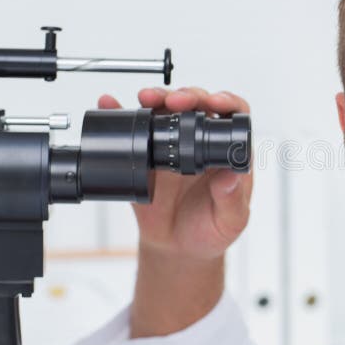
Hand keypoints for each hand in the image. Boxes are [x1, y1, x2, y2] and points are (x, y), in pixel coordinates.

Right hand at [98, 87, 252, 261]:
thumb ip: (231, 200)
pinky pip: (133, 131)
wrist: (178, 249)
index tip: (215, 103)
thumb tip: (231, 177)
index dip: (227, 102)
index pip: (233, 115)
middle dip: (187, 96)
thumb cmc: (212, 231)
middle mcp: (202, 142)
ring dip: (158, 98)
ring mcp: (173, 146)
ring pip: (167, 110)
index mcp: (227, 152)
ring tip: (146, 98)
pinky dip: (120, 113)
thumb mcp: (230, 220)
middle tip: (175, 102)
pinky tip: (111, 104)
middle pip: (198, 104)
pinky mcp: (145, 156)